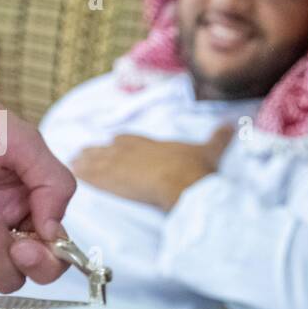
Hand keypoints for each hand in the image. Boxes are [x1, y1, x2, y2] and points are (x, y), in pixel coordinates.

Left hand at [71, 128, 233, 210]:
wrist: (183, 185)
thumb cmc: (195, 169)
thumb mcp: (210, 151)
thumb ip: (219, 137)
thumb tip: (234, 123)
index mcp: (153, 144)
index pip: (132, 140)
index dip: (123, 142)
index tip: (116, 142)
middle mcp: (133, 150)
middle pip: (111, 148)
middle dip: (100, 151)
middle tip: (86, 151)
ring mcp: (119, 164)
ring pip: (97, 159)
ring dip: (86, 160)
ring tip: (75, 160)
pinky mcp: (110, 180)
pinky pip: (90, 174)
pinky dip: (81, 172)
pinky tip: (73, 172)